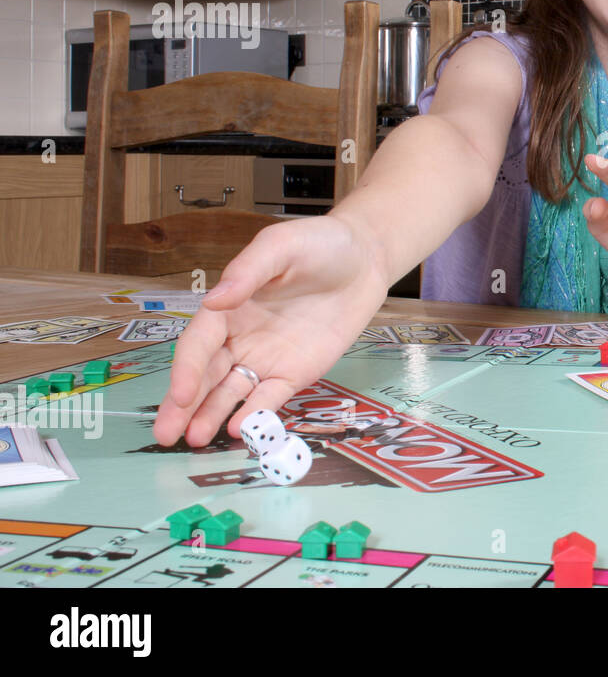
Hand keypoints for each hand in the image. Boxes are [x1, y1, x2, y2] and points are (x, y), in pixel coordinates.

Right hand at [152, 214, 391, 448]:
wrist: (364, 260)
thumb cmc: (318, 245)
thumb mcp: (281, 246)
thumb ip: (248, 271)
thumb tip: (213, 301)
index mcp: (229, 307)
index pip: (199, 343)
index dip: (187, 369)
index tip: (181, 394)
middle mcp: (240, 337)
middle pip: (206, 375)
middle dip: (184, 405)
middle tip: (165, 434)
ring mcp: (266, 358)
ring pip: (231, 392)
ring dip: (211, 415)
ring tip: (195, 440)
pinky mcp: (295, 373)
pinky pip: (270, 397)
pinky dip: (255, 414)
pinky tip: (239, 430)